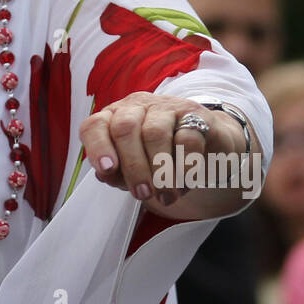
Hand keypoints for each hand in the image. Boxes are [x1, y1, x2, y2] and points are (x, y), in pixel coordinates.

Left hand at [79, 92, 249, 215]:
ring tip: (166, 197)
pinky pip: (187, 137)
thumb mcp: (135, 169)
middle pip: (125, 128)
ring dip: (160, 171)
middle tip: (142, 194)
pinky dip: (185, 165)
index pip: (95, 125)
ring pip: (155, 133)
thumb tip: (104, 174)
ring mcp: (167, 107)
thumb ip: (116, 173)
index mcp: (114, 118)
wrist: (207, 147)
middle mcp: (137, 107)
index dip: (97, 147)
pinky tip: (186, 183)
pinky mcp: (195, 114)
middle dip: (133, 166)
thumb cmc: (160, 159)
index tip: (106, 170)